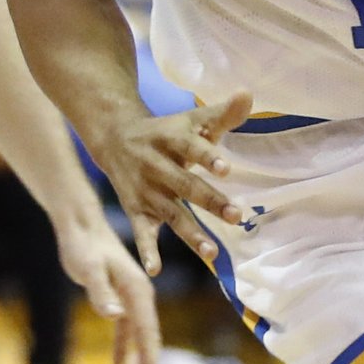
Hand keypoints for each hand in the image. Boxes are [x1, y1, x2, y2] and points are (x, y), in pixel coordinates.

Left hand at [56, 215, 162, 363]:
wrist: (80, 225)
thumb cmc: (83, 245)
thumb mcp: (89, 269)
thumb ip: (101, 293)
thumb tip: (115, 317)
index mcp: (138, 290)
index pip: (147, 332)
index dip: (149, 360)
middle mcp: (140, 294)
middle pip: (149, 336)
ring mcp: (131, 296)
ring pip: (139, 335)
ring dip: (140, 361)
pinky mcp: (119, 296)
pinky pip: (126, 329)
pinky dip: (124, 348)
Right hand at [97, 92, 247, 276]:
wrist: (114, 138)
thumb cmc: (166, 132)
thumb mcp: (190, 120)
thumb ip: (221, 113)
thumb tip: (249, 93)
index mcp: (172, 139)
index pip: (192, 147)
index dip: (208, 157)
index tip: (226, 168)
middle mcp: (158, 166)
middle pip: (186, 185)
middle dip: (210, 200)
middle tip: (237, 215)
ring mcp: (146, 191)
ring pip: (171, 214)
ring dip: (191, 234)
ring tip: (212, 252)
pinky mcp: (136, 210)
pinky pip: (142, 233)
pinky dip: (147, 251)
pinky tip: (154, 270)